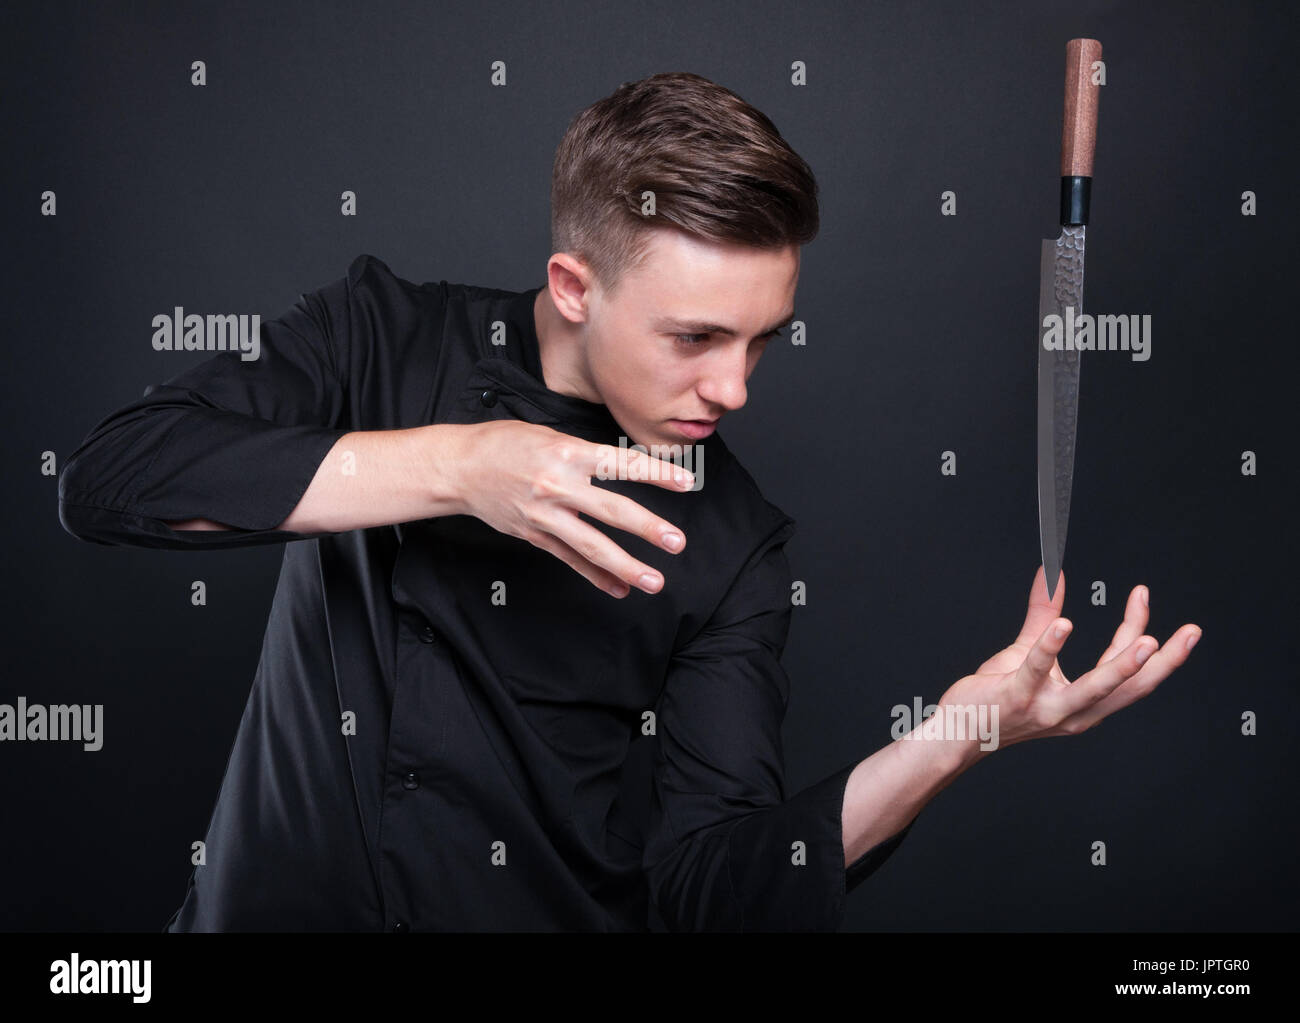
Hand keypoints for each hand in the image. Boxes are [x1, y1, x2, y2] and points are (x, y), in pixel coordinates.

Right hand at [449, 419, 693, 597]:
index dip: (656, 473)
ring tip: (655, 581)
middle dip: (648, 528)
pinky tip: (619, 589)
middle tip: (677, 543)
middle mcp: (558, 486)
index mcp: (568, 453)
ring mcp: (545, 515)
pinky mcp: (534, 535)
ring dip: (626, 565)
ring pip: (592, 545)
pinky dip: (596, 576)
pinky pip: (570, 559)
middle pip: (611, 511)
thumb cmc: (505, 444)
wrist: (460, 468)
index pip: (621, 463)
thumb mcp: (550, 434)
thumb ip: (585, 453)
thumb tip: (624, 466)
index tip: (686, 483)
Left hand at [934, 565, 1201, 756]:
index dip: (1137, 632)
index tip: (1141, 595)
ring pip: (1095, 690)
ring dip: (1123, 666)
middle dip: (1165, 662)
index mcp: (1084, 703)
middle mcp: (1074, 713)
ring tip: (1146, 640)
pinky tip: (1064, 625)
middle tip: (1190, 632)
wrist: (959, 732)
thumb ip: (1044, 615)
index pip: (1124, 670)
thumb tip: (1052, 572)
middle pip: (1130, 689)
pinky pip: (1037, 671)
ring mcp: (1047, 709)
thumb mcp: (1028, 651)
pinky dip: (1051, 648)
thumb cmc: (996, 695)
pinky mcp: (1016, 699)